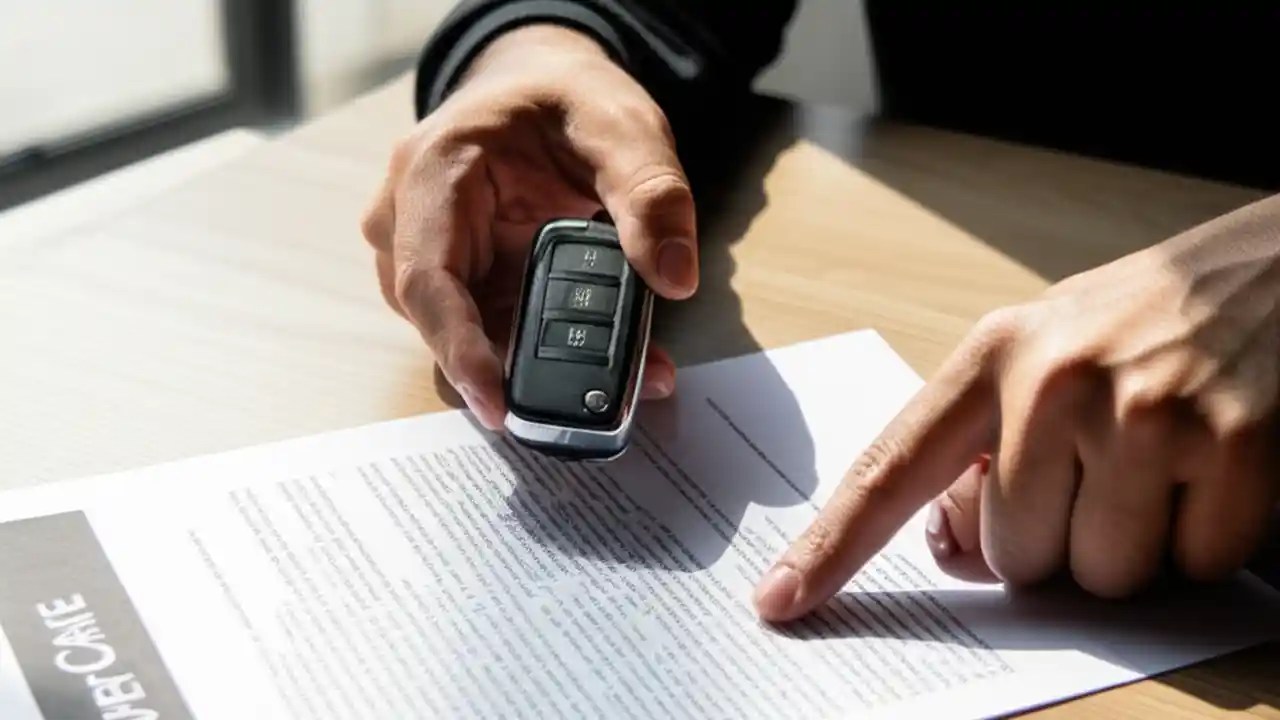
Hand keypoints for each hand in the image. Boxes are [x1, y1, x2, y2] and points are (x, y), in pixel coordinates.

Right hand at [361, 25, 696, 429]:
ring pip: (470, 337)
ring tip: (623, 379)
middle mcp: (411, 221)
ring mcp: (433, 255)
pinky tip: (608, 363)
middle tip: (598, 401)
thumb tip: (675, 275)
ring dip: (539, 368)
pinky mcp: (465, 281)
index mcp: (432, 172)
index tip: (498, 403)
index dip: (459, 349)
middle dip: (518, 371)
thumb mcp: (621, 127)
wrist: (542, 83)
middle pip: (446, 323)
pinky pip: (495, 330)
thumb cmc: (565, 97)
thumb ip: (651, 195)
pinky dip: (545, 352)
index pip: (428, 279)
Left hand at [755, 194, 1279, 621]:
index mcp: (993, 356)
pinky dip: (1204, 540)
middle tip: (1103, 466)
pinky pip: (1190, 567)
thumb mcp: (1044, 352)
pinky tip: (1215, 469)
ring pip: (1096, 576)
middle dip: (1055, 537)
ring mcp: (1145, 413)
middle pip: (1009, 555)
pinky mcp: (1233, 447)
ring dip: (1129, 545)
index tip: (780, 601)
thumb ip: (982, 442)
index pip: (891, 469)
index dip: (832, 546)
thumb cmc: (1144, 322)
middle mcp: (1055, 381)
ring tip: (1160, 463)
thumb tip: (950, 546)